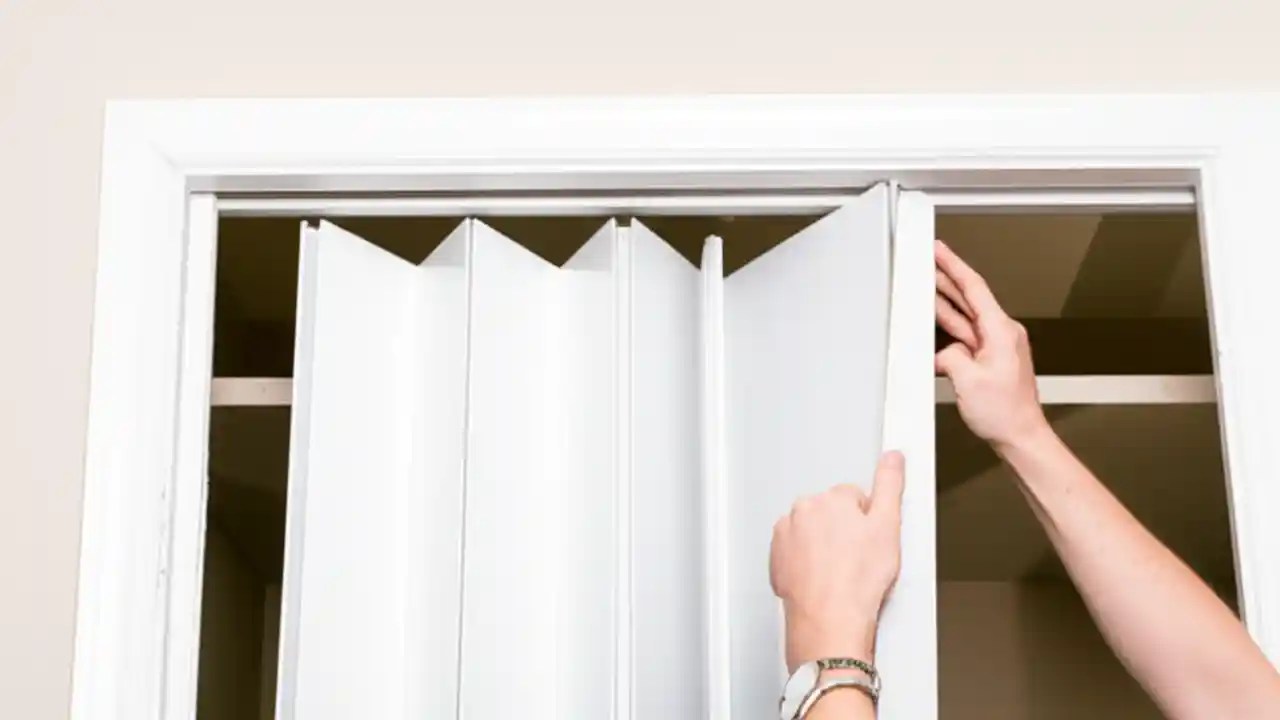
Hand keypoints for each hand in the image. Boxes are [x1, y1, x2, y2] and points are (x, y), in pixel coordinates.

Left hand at [770, 452, 904, 670]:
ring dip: (824, 546)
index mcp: (831, 499)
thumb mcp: (888, 526)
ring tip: (840, 572)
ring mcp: (786, 535)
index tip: (870, 542)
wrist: (829, 619)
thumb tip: (892, 458)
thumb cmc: (857, 580)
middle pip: (831, 513)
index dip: (868, 522)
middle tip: (857, 559)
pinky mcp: (776, 558)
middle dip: (844, 530)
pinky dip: (807, 562)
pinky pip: (795, 552)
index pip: (855, 498)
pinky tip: (823, 579)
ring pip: (812, 532)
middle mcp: (803, 511)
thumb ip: (890, 485)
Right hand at [934, 240, 1048, 451]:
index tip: (940, 250)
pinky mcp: (989, 359)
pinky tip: (933, 326)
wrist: (1021, 436)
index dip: (954, 264)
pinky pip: (965, 336)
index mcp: (1001, 332)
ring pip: (965, 317)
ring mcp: (996, 346)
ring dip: (944, 302)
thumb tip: (942, 351)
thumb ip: (949, 356)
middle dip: (946, 277)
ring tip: (925, 287)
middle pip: (969, 297)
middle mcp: (1001, 334)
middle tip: (928, 260)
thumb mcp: (967, 381)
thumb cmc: (1005, 413)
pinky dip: (948, 329)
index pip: (974, 287)